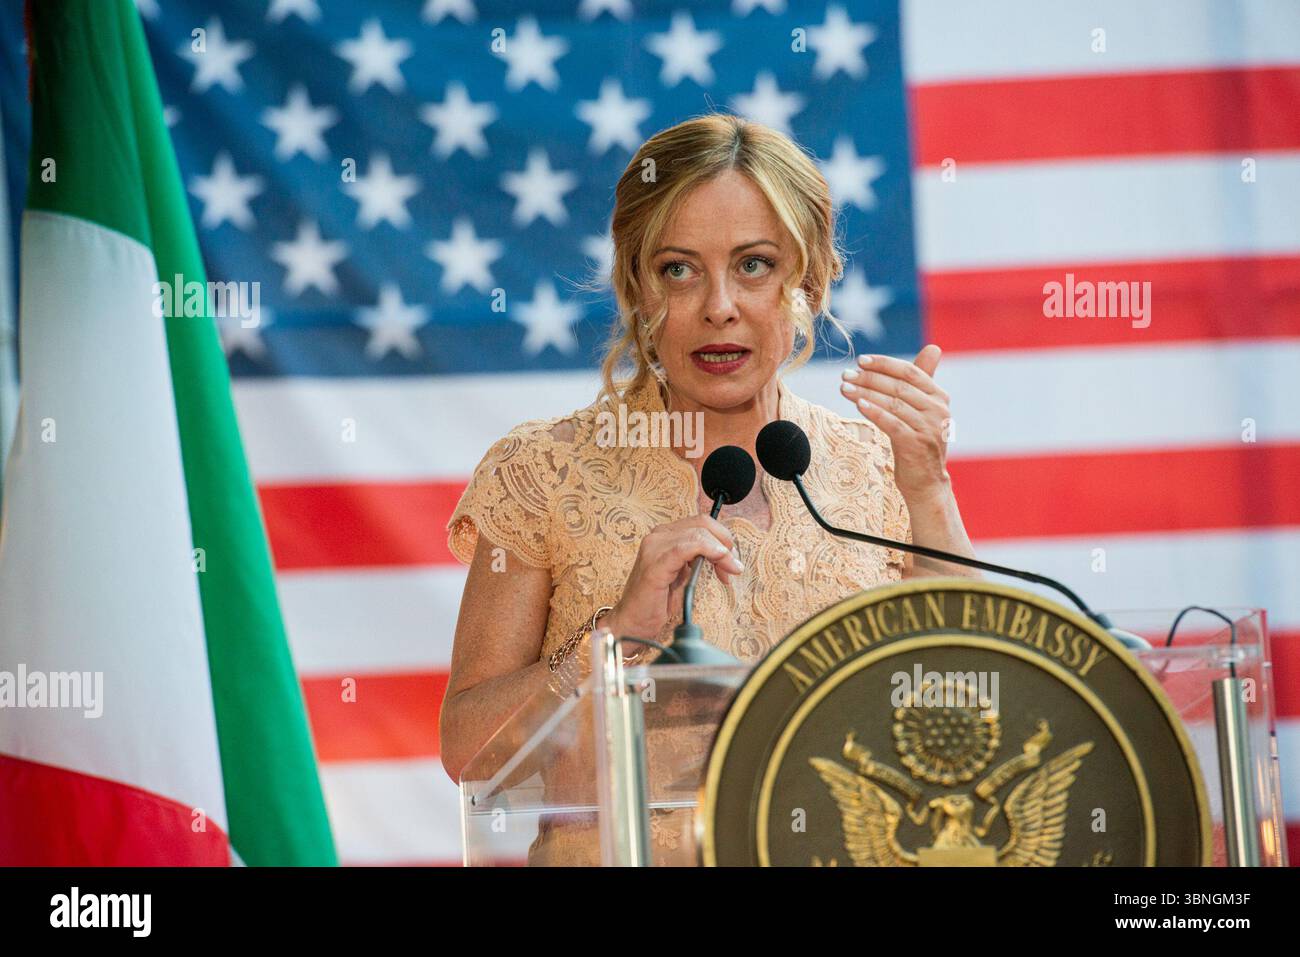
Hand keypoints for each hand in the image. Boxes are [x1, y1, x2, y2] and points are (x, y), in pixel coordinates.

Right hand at [606, 515, 742, 639]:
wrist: (632, 622)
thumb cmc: (656, 601)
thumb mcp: (683, 574)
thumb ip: (699, 559)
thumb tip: (725, 552)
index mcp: (665, 536)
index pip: (701, 523)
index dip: (722, 537)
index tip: (731, 560)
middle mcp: (658, 536)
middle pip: (703, 523)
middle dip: (725, 543)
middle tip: (733, 566)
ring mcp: (654, 548)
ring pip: (698, 533)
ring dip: (721, 551)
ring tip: (729, 571)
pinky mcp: (655, 564)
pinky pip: (685, 547)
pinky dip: (707, 551)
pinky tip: (718, 561)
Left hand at [839, 344, 951, 503]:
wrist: (926, 482)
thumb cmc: (918, 442)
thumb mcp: (922, 409)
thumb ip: (922, 381)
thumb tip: (933, 348)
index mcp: (939, 397)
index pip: (910, 372)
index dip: (884, 364)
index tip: (861, 360)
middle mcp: (937, 410)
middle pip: (899, 386)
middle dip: (869, 378)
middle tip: (846, 375)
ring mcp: (929, 428)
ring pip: (893, 403)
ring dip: (865, 393)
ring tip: (844, 388)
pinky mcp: (916, 444)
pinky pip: (891, 423)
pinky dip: (874, 412)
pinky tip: (858, 404)